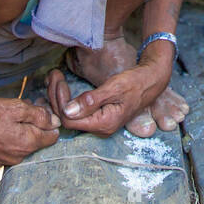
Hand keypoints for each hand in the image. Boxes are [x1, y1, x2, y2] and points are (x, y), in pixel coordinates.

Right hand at [0, 93, 60, 167]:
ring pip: (17, 148)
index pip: (51, 137)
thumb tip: (54, 122)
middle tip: (22, 111)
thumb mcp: (16, 107)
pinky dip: (0, 142)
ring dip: (16, 136)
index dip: (50, 123)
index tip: (42, 113)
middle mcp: (16, 158)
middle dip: (32, 128)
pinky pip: (0, 152)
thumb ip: (39, 116)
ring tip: (3, 119)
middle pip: (34, 142)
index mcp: (27, 144)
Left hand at [49, 60, 169, 136]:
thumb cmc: (135, 82)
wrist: (151, 80)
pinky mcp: (98, 117)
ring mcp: (99, 123)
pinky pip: (76, 112)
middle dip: (56, 97)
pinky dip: (66, 99)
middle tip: (53, 75)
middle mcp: (100, 128)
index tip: (58, 80)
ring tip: (54, 77)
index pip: (70, 120)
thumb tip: (68, 111)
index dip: (60, 102)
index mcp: (104, 123)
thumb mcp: (114, 88)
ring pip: (70, 115)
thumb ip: (91, 101)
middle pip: (67, 119)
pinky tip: (60, 86)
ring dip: (59, 97)